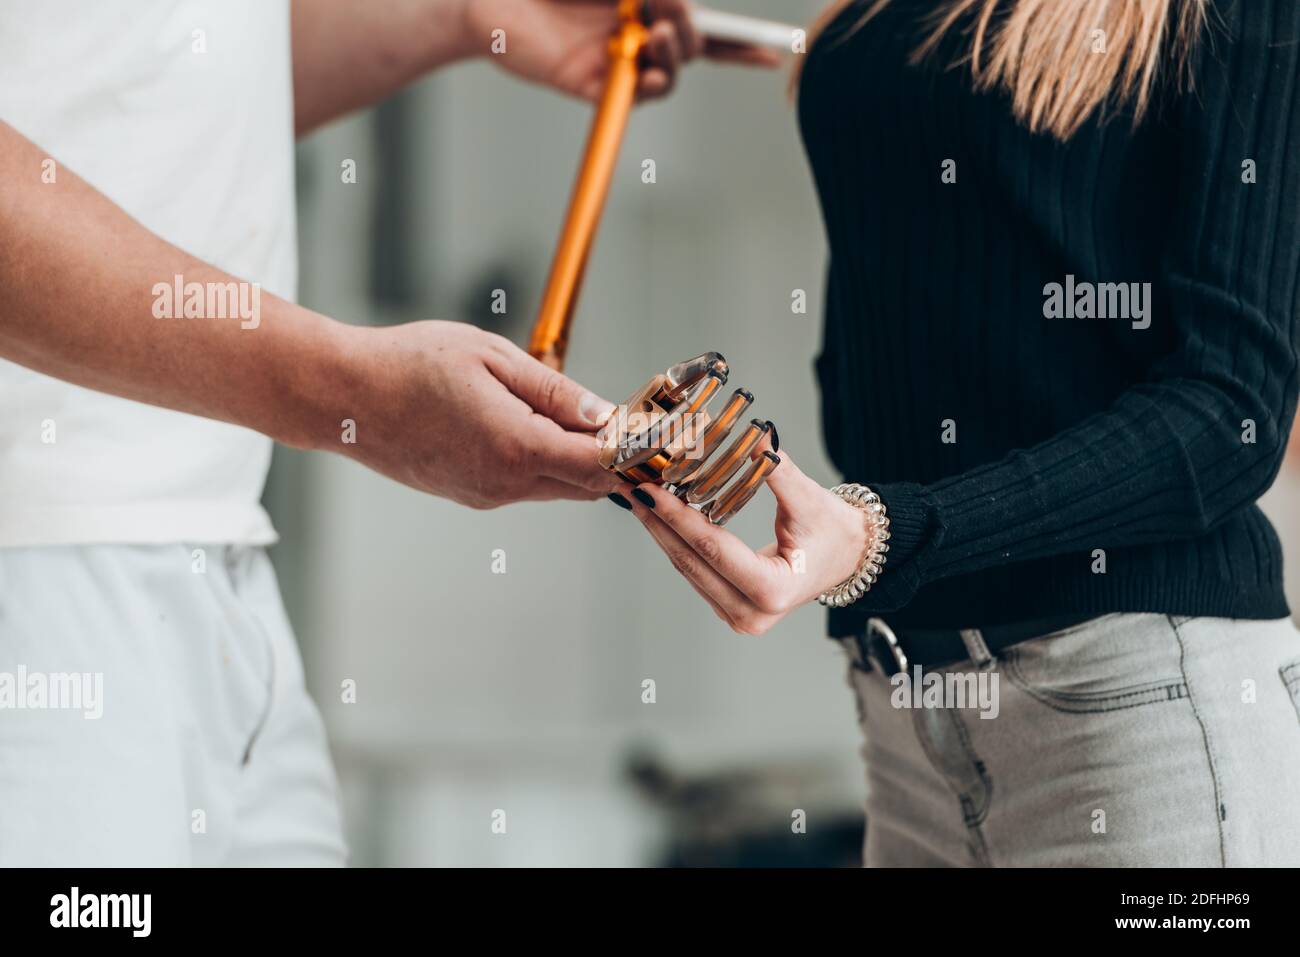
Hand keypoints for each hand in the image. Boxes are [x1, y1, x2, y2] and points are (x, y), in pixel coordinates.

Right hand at [339, 320, 618, 507]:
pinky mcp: (471, 496)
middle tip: (632, 422)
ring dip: (579, 460)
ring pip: (558, 487)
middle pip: (587, 484)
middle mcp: (505, 484)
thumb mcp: (493, 357)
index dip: (636, 451)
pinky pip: (527, 486)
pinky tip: (536, 426)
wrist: (342, 398)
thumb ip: (556, 391)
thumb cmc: (410, 364)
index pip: (601, 464)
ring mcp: (486, 496)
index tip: (658, 432)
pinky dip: (546, 463)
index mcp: (516, 447)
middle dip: (615, 459)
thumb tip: (607, 417)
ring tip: (581, 416)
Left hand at [464, 0, 780, 101]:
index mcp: (644, 3)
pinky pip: (636, 95)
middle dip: (693, 30)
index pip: (704, 25)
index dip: (741, 41)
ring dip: (674, 55)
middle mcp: (636, 34)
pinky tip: (646, 70)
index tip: (775, 50)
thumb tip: (674, 3)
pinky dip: (651, 84)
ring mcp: (618, 61)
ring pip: (670, 74)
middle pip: (693, 48)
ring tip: (655, 35)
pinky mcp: (593, 85)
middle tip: (666, 12)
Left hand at [613, 451, 869, 634]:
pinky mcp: (730, 607)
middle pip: (691, 562)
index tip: (649, 490)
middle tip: (629, 486)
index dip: (677, 517)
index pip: (713, 549)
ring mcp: (739, 617)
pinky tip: (657, 514)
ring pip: (687, 568)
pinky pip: (694, 572)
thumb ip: (777, 470)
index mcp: (773, 591)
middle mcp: (752, 614)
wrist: (849, 556)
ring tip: (636, 496)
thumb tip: (755, 434)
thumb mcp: (809, 499)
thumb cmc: (834, 531)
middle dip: (656, 522)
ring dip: (660, 531)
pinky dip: (675, 541)